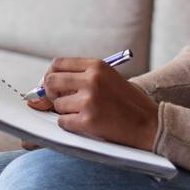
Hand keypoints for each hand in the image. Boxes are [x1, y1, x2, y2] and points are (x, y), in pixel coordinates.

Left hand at [26, 57, 160, 150]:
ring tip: (84, 114)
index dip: (49, 75)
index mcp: (97, 65)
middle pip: (50, 81)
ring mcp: (90, 100)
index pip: (57, 63)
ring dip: (64, 112)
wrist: (151, 124)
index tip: (50, 86)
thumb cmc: (128, 103)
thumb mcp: (107, 80)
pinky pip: (63, 122)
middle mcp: (92, 79)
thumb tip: (37, 93)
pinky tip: (86, 124)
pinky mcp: (89, 120)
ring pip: (57, 104)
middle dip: (49, 94)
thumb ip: (78, 80)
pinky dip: (70, 125)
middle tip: (58, 102)